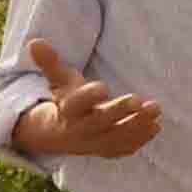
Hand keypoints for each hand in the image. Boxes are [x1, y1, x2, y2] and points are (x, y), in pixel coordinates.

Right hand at [14, 38, 162, 157]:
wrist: (59, 135)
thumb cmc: (65, 100)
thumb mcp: (58, 82)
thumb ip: (51, 63)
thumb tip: (35, 41)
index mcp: (68, 110)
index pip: (77, 104)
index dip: (88, 96)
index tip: (103, 87)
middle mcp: (81, 129)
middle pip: (101, 121)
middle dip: (119, 111)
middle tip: (138, 100)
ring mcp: (96, 143)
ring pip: (117, 137)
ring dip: (137, 125)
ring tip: (156, 109)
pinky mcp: (108, 150)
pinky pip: (125, 148)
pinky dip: (141, 139)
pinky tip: (156, 126)